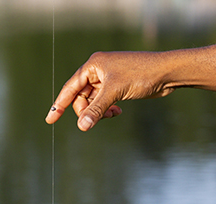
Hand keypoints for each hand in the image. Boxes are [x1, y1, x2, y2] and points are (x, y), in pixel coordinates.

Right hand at [45, 51, 176, 130]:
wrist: (166, 73)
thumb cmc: (141, 74)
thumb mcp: (115, 93)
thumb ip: (96, 110)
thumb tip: (82, 127)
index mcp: (93, 65)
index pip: (70, 88)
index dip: (59, 105)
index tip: (49, 120)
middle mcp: (98, 71)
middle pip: (81, 97)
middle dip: (87, 111)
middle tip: (94, 121)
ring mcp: (108, 79)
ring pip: (93, 102)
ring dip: (99, 112)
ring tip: (112, 114)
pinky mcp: (117, 87)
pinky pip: (104, 102)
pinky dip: (107, 110)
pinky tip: (117, 112)